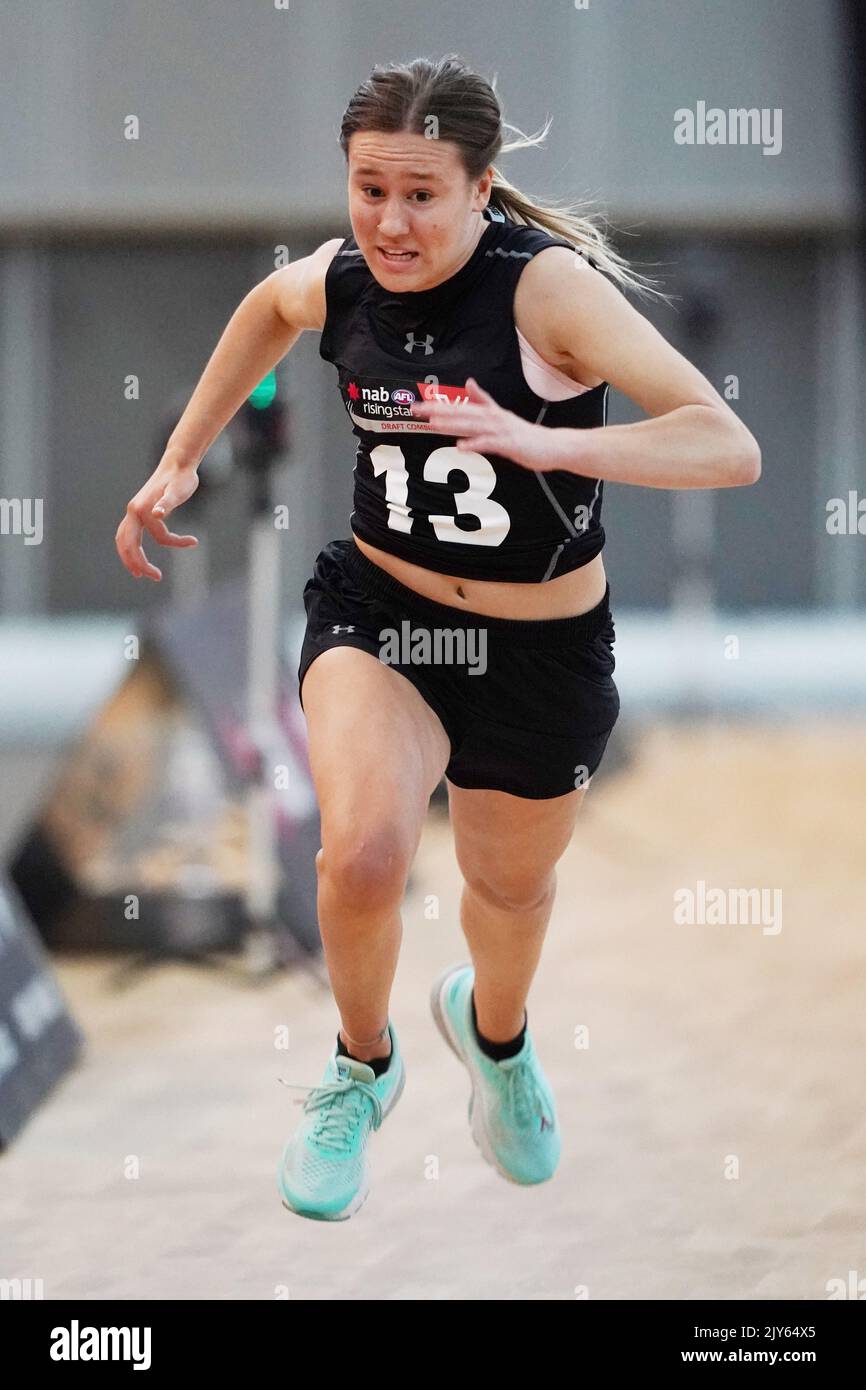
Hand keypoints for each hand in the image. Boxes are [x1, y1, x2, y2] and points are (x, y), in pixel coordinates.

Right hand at [115, 455, 200, 580]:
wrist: (177, 463)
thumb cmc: (181, 478)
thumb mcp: (179, 490)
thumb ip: (168, 502)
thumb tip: (158, 514)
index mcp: (141, 509)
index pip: (156, 537)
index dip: (175, 543)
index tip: (193, 541)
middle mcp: (133, 511)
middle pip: (127, 543)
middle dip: (137, 563)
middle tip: (155, 577)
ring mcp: (134, 511)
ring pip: (124, 539)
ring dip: (130, 558)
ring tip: (141, 572)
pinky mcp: (138, 511)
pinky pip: (129, 534)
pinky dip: (132, 546)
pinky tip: (140, 553)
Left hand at [409, 377, 561, 471]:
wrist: (552, 446)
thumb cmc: (525, 435)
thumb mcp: (501, 415)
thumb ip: (483, 400)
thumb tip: (468, 383)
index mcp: (489, 412)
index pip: (459, 406)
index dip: (438, 405)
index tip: (418, 404)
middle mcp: (493, 418)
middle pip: (462, 412)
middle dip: (438, 410)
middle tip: (417, 409)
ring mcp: (501, 430)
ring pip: (472, 425)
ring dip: (452, 424)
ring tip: (433, 423)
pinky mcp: (509, 444)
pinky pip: (490, 444)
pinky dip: (475, 444)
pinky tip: (461, 446)